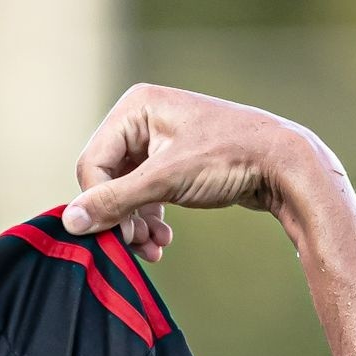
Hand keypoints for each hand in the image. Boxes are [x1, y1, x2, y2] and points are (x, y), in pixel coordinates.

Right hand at [63, 84, 334, 260]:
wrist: (287, 165)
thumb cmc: (229, 158)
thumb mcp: (165, 180)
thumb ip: (113, 201)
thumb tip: (69, 222)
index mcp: (135, 107)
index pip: (92, 163)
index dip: (100, 203)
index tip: (117, 235)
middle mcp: (142, 118)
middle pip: (106, 179)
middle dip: (120, 217)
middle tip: (136, 246)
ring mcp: (157, 141)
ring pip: (124, 192)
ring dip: (134, 224)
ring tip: (153, 248)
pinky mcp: (171, 162)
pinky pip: (143, 194)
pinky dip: (148, 219)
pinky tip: (162, 240)